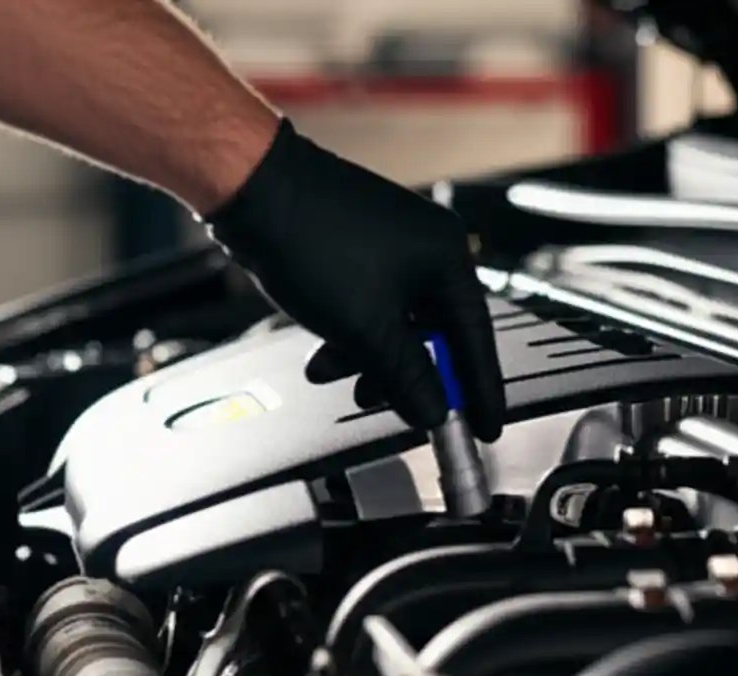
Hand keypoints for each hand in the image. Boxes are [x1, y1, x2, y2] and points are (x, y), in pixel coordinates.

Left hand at [203, 119, 504, 441]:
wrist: (252, 189)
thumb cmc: (310, 239)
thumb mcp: (366, 329)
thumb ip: (407, 378)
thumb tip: (434, 411)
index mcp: (446, 257)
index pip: (476, 337)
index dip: (479, 388)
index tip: (485, 424)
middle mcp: (427, 247)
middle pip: (434, 333)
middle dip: (409, 376)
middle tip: (406, 411)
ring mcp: (393, 245)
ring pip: (397, 323)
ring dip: (371, 359)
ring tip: (342, 381)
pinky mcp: (360, 248)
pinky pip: (371, 305)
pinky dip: (353, 334)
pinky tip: (326, 353)